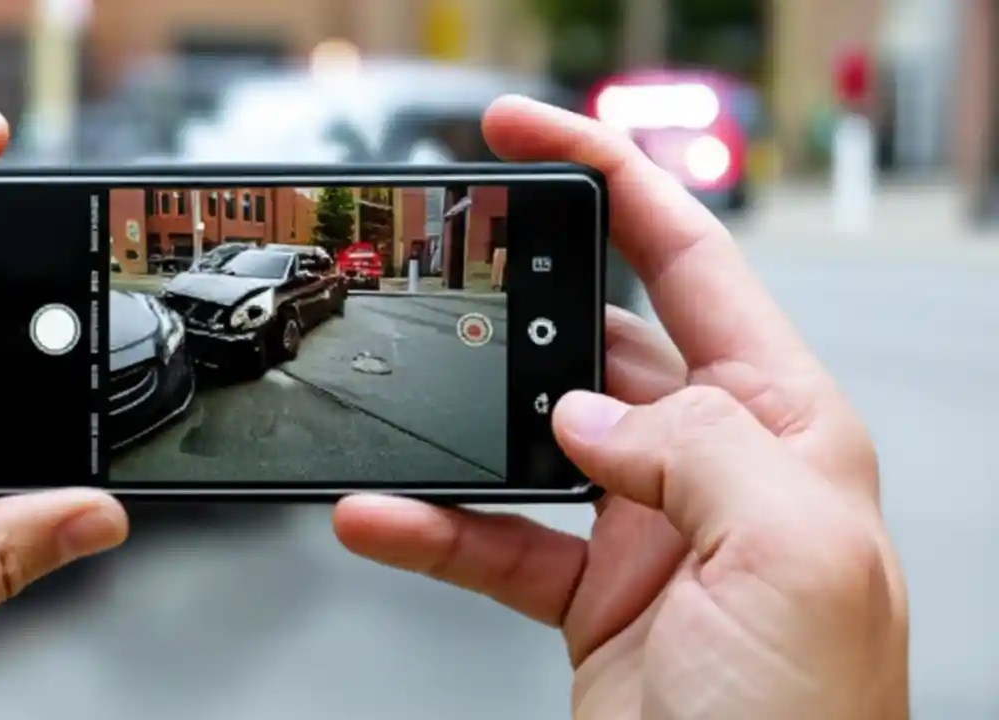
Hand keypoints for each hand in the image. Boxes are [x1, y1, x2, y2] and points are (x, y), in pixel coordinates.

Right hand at [334, 96, 908, 718]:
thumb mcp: (792, 556)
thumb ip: (697, 449)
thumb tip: (590, 410)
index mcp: (784, 430)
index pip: (693, 265)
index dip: (616, 182)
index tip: (535, 138)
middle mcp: (714, 470)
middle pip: (602, 341)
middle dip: (525, 303)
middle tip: (456, 274)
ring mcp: (647, 531)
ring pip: (532, 442)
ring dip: (460, 430)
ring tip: (404, 410)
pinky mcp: (589, 594)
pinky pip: (493, 540)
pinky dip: (431, 526)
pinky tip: (383, 518)